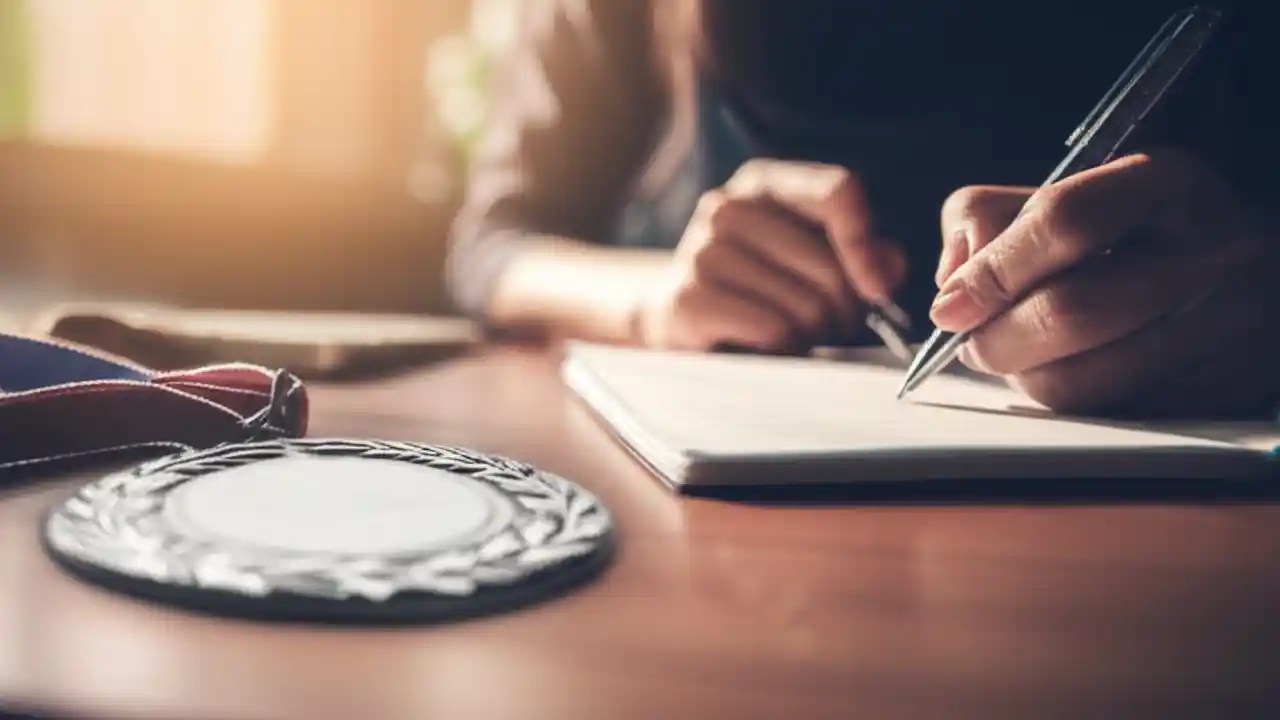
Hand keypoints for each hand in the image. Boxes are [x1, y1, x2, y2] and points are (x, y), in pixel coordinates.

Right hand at [635, 159, 906, 352]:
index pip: (838, 191)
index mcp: (764, 182)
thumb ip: (862, 253)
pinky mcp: (689, 300)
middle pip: (829, 264)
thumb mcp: (811, 256)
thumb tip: (887, 269)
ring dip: (814, 334)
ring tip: (797, 334)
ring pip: (805, 305)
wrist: (677, 319)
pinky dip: (785, 349)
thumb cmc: (757, 287)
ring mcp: (702, 251)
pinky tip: (771, 347)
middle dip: (844, 309)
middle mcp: (728, 206)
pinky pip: (773, 330)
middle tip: (831, 326)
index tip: (877, 289)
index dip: (866, 244)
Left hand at [934, 150, 1279, 417]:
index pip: (1063, 220)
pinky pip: (1110, 415)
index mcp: (1167, 182)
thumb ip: (991, 217)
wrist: (1259, 276)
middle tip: (971, 343)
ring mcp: (1225, 325)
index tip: (949, 306)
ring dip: (1024, 378)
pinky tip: (1064, 374)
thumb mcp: (1076, 193)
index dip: (992, 270)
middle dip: (995, 339)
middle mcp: (1208, 250)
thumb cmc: (1143, 232)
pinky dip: (1067, 402)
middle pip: (1068, 311)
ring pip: (1083, 380)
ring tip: (1015, 358)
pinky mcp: (1223, 389)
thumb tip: (952, 279)